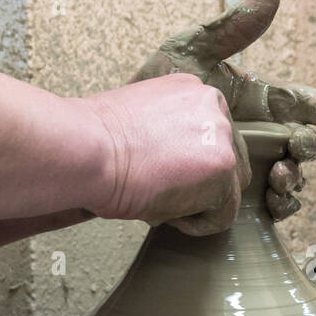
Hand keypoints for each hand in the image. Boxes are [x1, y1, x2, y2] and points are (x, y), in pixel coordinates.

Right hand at [83, 73, 250, 234]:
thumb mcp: (139, 118)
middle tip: (160, 191)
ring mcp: (223, 137)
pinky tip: (164, 212)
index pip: (211, 138)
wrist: (87, 149)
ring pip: (227, 189)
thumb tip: (175, 161)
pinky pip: (222, 214)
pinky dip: (195, 223)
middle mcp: (214, 105)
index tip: (159, 174)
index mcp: (193, 91)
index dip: (187, 166)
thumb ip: (169, 130)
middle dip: (199, 184)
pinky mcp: (223, 169)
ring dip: (197, 203)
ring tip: (159, 200)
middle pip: (229, 161)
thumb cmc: (95, 141)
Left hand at [134, 0, 315, 219]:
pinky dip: (280, 207)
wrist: (114, 137)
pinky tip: (275, 203)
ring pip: (289, 176)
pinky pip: (269, 206)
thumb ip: (233, 27)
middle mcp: (259, 134)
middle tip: (298, 148)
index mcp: (256, 99)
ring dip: (294, 177)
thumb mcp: (191, 50)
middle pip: (299, 143)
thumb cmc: (151, 89)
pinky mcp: (233, 196)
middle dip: (306, 147)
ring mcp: (248, 166)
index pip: (299, 102)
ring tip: (281, 176)